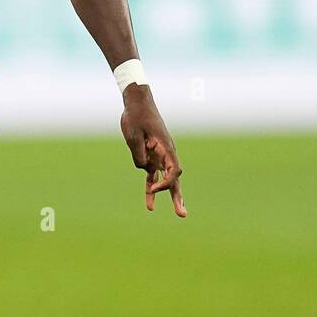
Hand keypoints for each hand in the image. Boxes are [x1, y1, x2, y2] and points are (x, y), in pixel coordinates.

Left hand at [120, 85, 185, 217]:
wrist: (137, 102)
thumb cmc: (136, 115)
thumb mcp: (133, 134)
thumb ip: (138, 154)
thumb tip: (144, 169)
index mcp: (166, 147)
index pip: (173, 171)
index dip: (166, 183)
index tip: (153, 187)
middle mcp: (166, 153)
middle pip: (174, 179)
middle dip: (178, 197)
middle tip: (182, 214)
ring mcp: (159, 155)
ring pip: (165, 180)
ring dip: (169, 196)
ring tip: (180, 214)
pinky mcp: (150, 156)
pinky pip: (152, 176)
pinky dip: (151, 188)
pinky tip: (150, 205)